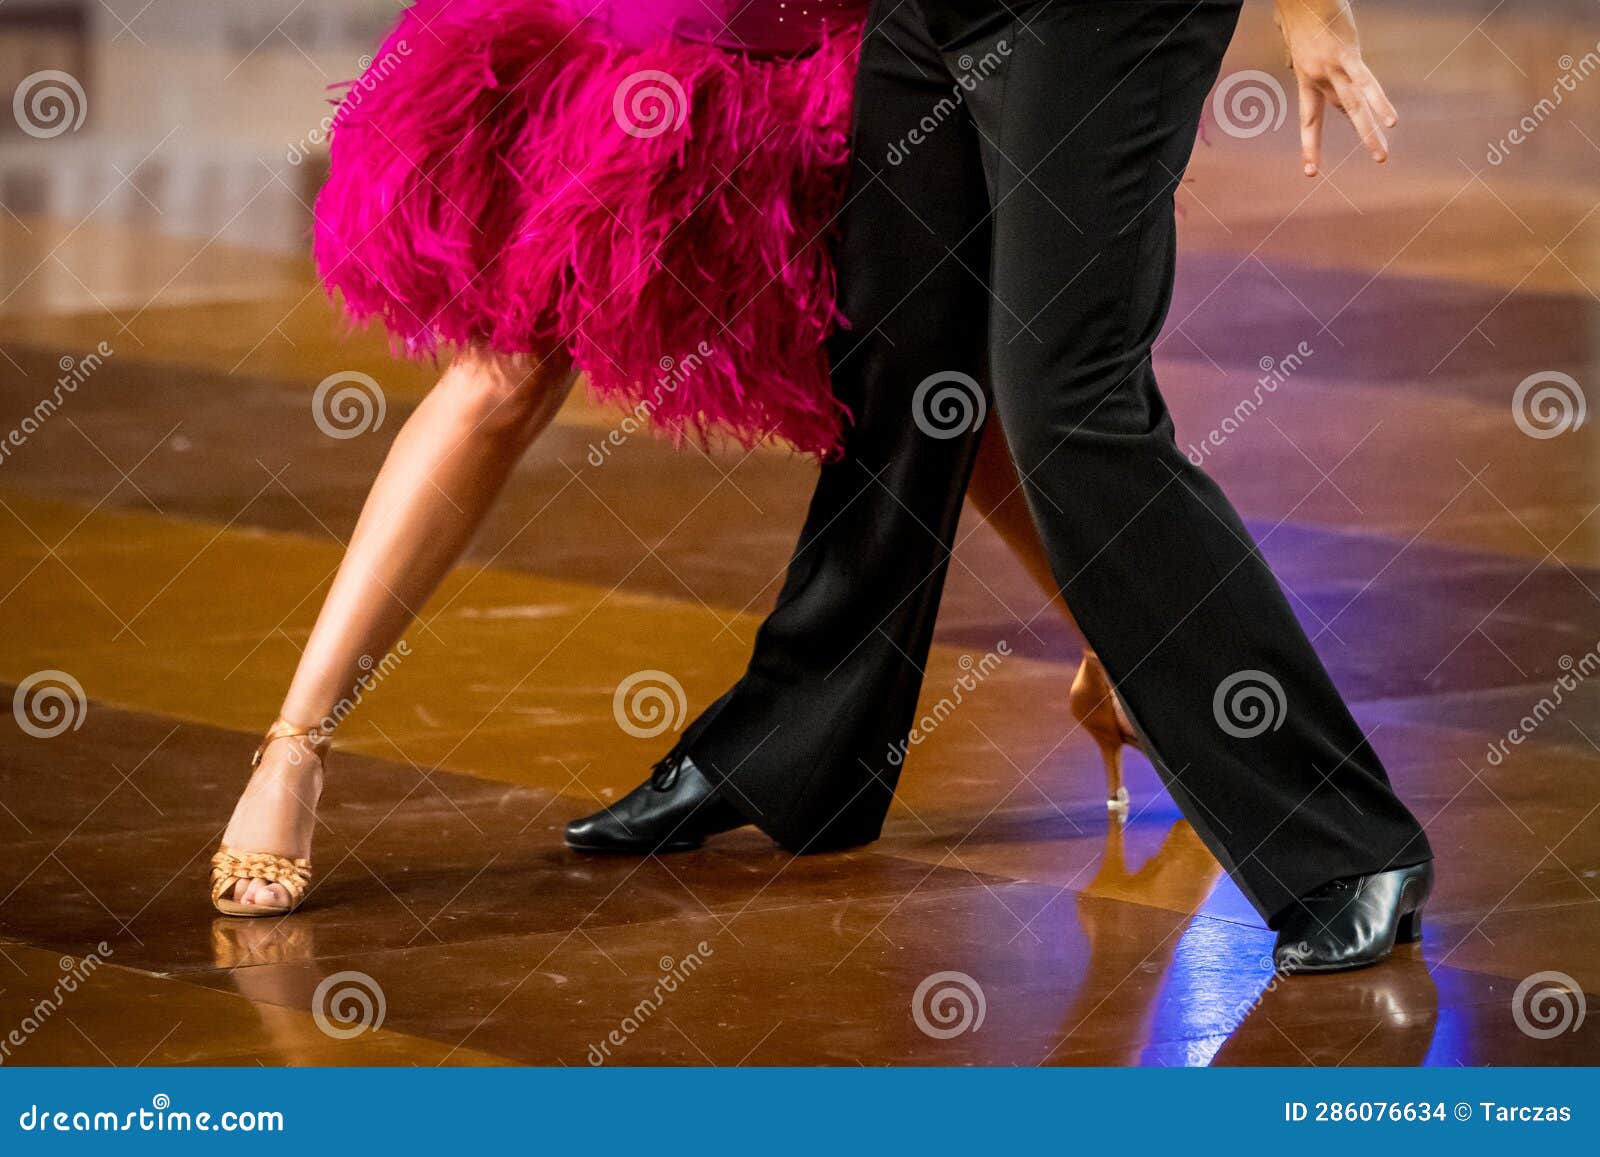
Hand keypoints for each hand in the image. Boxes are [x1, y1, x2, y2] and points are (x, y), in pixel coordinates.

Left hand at [1273, 0, 1396, 176]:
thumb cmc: (1297, 8)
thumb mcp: (1290, 38)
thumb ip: (1294, 54)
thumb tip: (1293, 62)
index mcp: (1305, 77)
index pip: (1309, 119)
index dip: (1311, 145)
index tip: (1311, 172)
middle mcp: (1317, 78)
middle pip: (1338, 114)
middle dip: (1355, 138)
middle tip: (1371, 162)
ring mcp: (1332, 68)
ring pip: (1353, 108)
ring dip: (1368, 133)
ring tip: (1381, 156)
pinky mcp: (1348, 55)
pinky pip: (1366, 84)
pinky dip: (1379, 103)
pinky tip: (1391, 121)